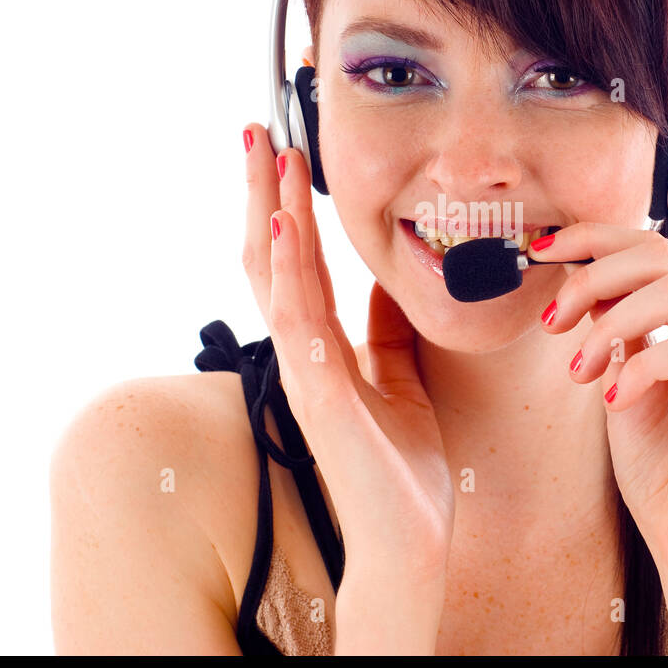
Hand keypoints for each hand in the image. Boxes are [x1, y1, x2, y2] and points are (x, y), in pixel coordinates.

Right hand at [241, 124, 455, 584]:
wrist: (411, 538)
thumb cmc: (403, 468)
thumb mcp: (402, 379)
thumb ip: (387, 332)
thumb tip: (387, 283)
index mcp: (322, 348)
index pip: (295, 263)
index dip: (286, 206)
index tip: (287, 153)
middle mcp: (304, 353)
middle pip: (270, 258)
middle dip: (261, 192)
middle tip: (256, 129)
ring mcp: (306, 372)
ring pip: (276, 278)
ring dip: (269, 211)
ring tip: (268, 154)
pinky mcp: (320, 395)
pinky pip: (300, 323)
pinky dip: (288, 272)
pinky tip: (282, 226)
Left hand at [530, 222, 667, 582]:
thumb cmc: (663, 471)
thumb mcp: (622, 381)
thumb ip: (616, 329)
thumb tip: (585, 278)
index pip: (658, 247)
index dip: (595, 237)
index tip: (541, 250)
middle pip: (665, 258)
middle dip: (593, 279)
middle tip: (552, 321)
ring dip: (610, 325)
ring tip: (578, 370)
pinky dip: (640, 367)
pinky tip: (612, 400)